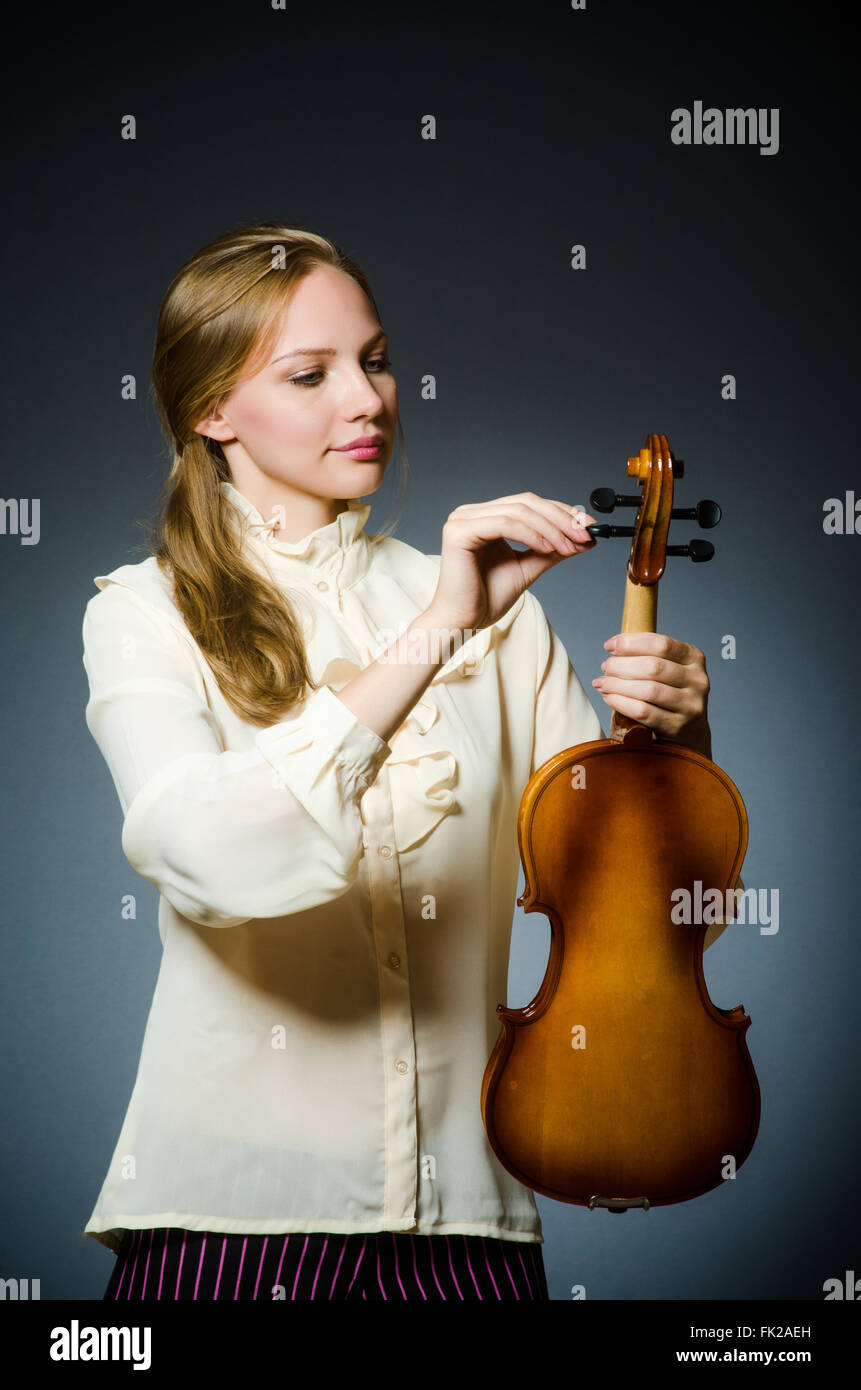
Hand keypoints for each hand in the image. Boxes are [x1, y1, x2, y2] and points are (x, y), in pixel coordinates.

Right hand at [426, 493, 595, 632]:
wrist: (463, 622)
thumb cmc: (487, 598)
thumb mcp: (528, 568)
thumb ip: (552, 550)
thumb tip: (586, 539)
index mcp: (485, 517)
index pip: (529, 504)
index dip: (561, 512)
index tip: (588, 527)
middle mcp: (472, 513)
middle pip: (526, 502)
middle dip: (560, 519)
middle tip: (584, 535)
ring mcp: (463, 519)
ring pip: (519, 511)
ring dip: (550, 529)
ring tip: (568, 548)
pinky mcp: (459, 531)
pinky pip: (505, 524)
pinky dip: (531, 534)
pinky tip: (547, 547)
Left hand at [591, 632, 712, 756]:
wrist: (689, 732)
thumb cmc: (669, 693)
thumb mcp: (668, 670)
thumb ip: (647, 655)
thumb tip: (613, 647)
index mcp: (694, 658)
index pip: (662, 644)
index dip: (631, 643)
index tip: (609, 646)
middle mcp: (698, 680)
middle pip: (653, 667)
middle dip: (621, 665)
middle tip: (605, 667)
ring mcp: (690, 705)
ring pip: (648, 690)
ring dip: (618, 685)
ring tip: (602, 683)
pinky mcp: (678, 726)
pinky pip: (644, 712)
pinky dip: (621, 703)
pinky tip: (609, 698)